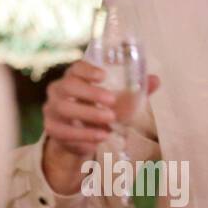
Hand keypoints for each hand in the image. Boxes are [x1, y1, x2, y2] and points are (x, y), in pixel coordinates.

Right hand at [40, 60, 160, 193]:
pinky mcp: (51, 128)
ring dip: (88, 116)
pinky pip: (63, 132)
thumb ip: (135, 92)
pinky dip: (83, 136)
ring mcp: (52, 109)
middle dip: (90, 93)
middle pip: (68, 86)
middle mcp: (58, 90)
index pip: (76, 67)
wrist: (78, 137)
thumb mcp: (118, 102)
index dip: (88, 70)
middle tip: (112, 102)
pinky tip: (98, 139)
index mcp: (74, 77)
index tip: (104, 75)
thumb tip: (156, 80)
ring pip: (64, 109)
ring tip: (108, 127)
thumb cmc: (99, 111)